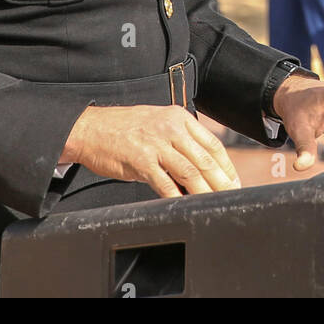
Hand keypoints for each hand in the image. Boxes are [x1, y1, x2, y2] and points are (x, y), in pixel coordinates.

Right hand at [61, 104, 239, 198]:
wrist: (90, 128)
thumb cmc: (124, 128)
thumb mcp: (158, 123)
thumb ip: (179, 139)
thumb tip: (201, 164)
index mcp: (179, 118)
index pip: (212, 143)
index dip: (226, 165)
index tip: (233, 180)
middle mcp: (170, 129)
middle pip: (205, 159)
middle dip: (221, 181)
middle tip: (231, 195)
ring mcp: (156, 145)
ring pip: (190, 172)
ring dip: (206, 191)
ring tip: (216, 203)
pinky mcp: (141, 161)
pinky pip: (165, 183)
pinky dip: (178, 197)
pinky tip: (185, 205)